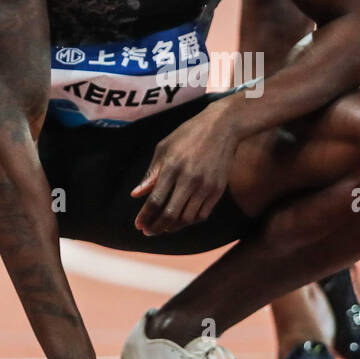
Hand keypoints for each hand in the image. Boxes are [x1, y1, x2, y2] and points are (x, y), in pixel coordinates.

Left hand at [131, 98, 241, 235]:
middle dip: (156, 228)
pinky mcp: (218, 189)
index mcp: (172, 167)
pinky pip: (202, 214)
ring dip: (172, 227)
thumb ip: (151, 173)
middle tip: (148, 232)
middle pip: (170, 214)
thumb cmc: (188, 134)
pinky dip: (189, 221)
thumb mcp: (164, 147)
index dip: (145, 217)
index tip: (138, 225)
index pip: (155, 201)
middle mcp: (189, 179)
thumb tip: (136, 194)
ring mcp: (205, 186)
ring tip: (163, 227)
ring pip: (187, 218)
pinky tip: (181, 219)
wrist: (223, 126)